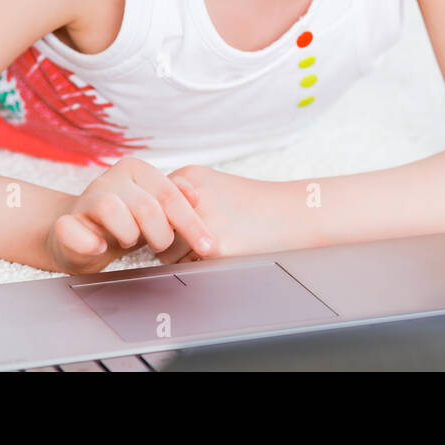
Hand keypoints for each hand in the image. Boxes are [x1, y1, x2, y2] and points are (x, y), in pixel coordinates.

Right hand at [45, 157, 215, 273]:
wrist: (80, 236)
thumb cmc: (126, 222)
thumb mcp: (155, 210)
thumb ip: (176, 200)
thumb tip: (196, 194)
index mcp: (135, 169)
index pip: (170, 194)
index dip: (191, 223)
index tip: (207, 246)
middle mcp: (109, 178)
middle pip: (146, 205)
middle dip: (161, 234)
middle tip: (162, 246)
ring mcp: (85, 199)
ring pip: (110, 209)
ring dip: (128, 233)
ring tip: (130, 242)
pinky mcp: (65, 223)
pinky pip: (72, 229)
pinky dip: (89, 242)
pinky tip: (100, 248)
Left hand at [153, 165, 313, 262]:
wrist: (296, 212)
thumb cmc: (254, 203)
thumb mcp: (214, 186)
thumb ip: (182, 197)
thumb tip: (148, 222)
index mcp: (189, 177)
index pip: (149, 205)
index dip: (155, 221)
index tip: (164, 228)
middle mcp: (191, 197)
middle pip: (154, 230)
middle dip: (165, 240)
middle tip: (191, 240)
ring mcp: (202, 223)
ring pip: (166, 254)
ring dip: (180, 257)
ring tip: (212, 245)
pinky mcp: (215, 248)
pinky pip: (187, 267)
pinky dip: (199, 266)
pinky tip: (223, 252)